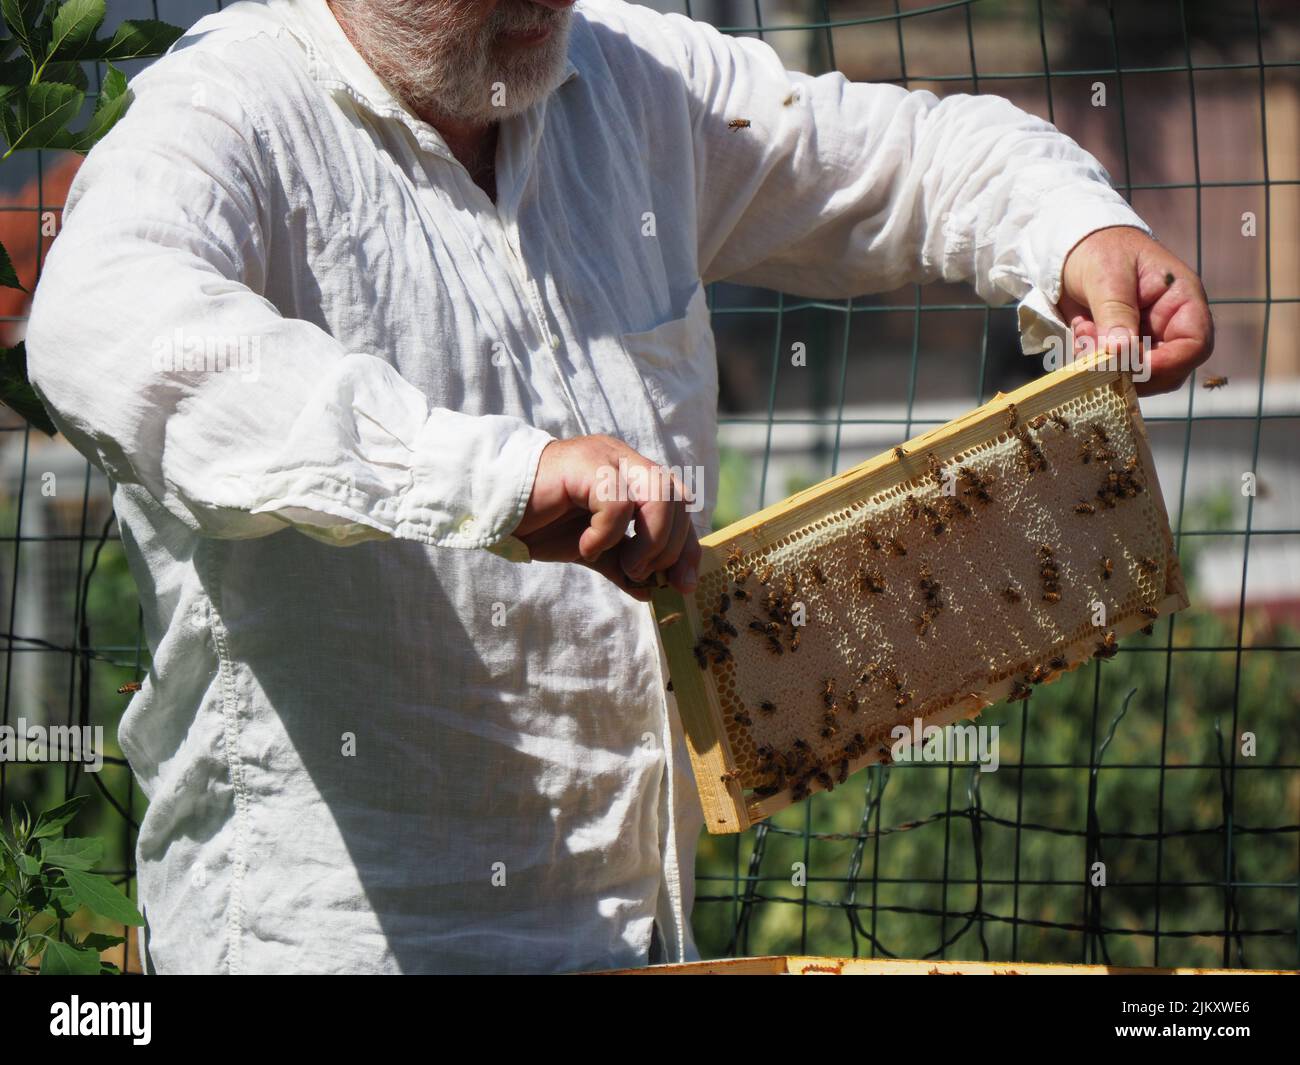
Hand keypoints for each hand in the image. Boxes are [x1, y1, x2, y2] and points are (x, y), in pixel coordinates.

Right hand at [513, 435, 701, 601]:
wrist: (494, 506)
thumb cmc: (542, 521)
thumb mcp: (593, 548)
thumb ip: (622, 566)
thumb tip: (652, 593)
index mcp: (632, 475)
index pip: (680, 506)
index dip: (687, 546)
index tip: (682, 584)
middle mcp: (625, 460)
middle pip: (676, 498)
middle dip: (670, 546)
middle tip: (642, 573)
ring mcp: (607, 458)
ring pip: (658, 493)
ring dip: (650, 539)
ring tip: (626, 562)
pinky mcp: (586, 465)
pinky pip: (617, 502)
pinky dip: (608, 534)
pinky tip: (586, 547)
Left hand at [1060, 226, 1214, 394]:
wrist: (1074, 247)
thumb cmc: (1102, 250)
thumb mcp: (1108, 276)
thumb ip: (1116, 313)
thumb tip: (1121, 353)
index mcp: (1181, 301)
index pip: (1195, 344)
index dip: (1169, 363)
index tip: (1133, 366)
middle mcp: (1169, 325)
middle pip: (1169, 370)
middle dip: (1131, 370)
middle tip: (1097, 351)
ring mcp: (1145, 339)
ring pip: (1137, 375)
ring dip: (1107, 364)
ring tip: (1085, 331)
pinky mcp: (1120, 348)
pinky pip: (1110, 370)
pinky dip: (1093, 360)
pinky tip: (1081, 331)